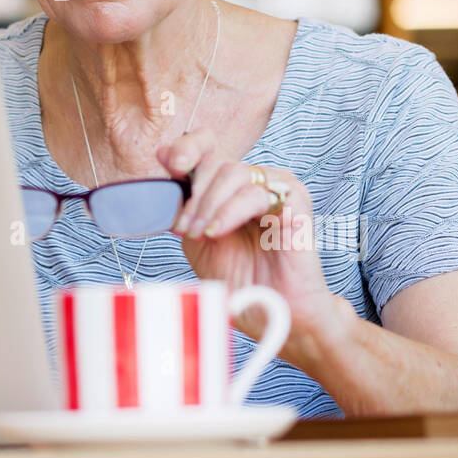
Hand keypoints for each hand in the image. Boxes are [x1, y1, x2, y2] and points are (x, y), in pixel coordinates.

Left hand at [157, 127, 341, 348]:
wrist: (273, 313)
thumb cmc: (238, 277)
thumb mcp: (196, 237)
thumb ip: (182, 202)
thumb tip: (161, 156)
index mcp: (230, 184)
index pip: (207, 144)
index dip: (187, 147)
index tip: (171, 165)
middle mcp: (255, 180)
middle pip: (217, 160)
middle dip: (194, 194)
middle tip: (185, 228)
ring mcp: (277, 187)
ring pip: (234, 172)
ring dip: (209, 204)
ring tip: (201, 234)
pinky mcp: (296, 201)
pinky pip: (256, 192)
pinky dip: (229, 211)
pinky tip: (217, 231)